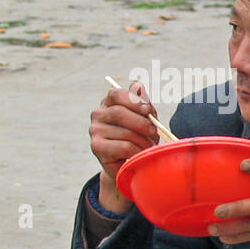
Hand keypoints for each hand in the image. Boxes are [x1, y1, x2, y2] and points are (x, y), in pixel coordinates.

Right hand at [89, 80, 159, 212]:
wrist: (129, 163)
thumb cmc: (140, 137)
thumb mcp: (145, 119)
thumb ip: (143, 103)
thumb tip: (138, 85)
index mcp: (110, 103)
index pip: (116, 94)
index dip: (133, 101)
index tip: (148, 110)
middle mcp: (98, 114)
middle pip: (119, 113)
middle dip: (142, 124)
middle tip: (154, 133)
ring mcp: (95, 131)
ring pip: (125, 132)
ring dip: (144, 141)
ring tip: (148, 147)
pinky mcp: (97, 147)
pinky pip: (124, 147)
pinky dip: (137, 151)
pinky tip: (138, 155)